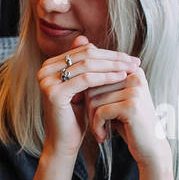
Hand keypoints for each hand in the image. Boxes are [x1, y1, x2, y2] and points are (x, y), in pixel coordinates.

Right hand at [37, 36, 137, 160]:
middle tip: (134, 61)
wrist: (64, 142)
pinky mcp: (54, 93)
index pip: (83, 51)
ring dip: (113, 65)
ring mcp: (47, 81)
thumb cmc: (76, 115)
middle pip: (85, 55)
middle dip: (113, 57)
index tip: (129, 58)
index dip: (108, 53)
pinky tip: (121, 77)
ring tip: (131, 68)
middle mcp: (44, 71)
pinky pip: (86, 79)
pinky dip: (106, 77)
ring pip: (87, 65)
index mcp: (49, 66)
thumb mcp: (81, 86)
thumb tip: (84, 38)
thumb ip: (83, 64)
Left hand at [83, 66, 171, 172]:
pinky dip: (97, 127)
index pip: (95, 76)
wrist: (150, 147)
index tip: (91, 113)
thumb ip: (101, 87)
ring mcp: (135, 90)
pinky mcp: (131, 106)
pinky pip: (100, 112)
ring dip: (92, 120)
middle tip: (96, 125)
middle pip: (92, 87)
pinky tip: (103, 136)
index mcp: (131, 70)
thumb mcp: (115, 101)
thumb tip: (71, 75)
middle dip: (88, 109)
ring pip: (93, 100)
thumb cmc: (128, 124)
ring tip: (100, 131)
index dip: (87, 97)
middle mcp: (135, 76)